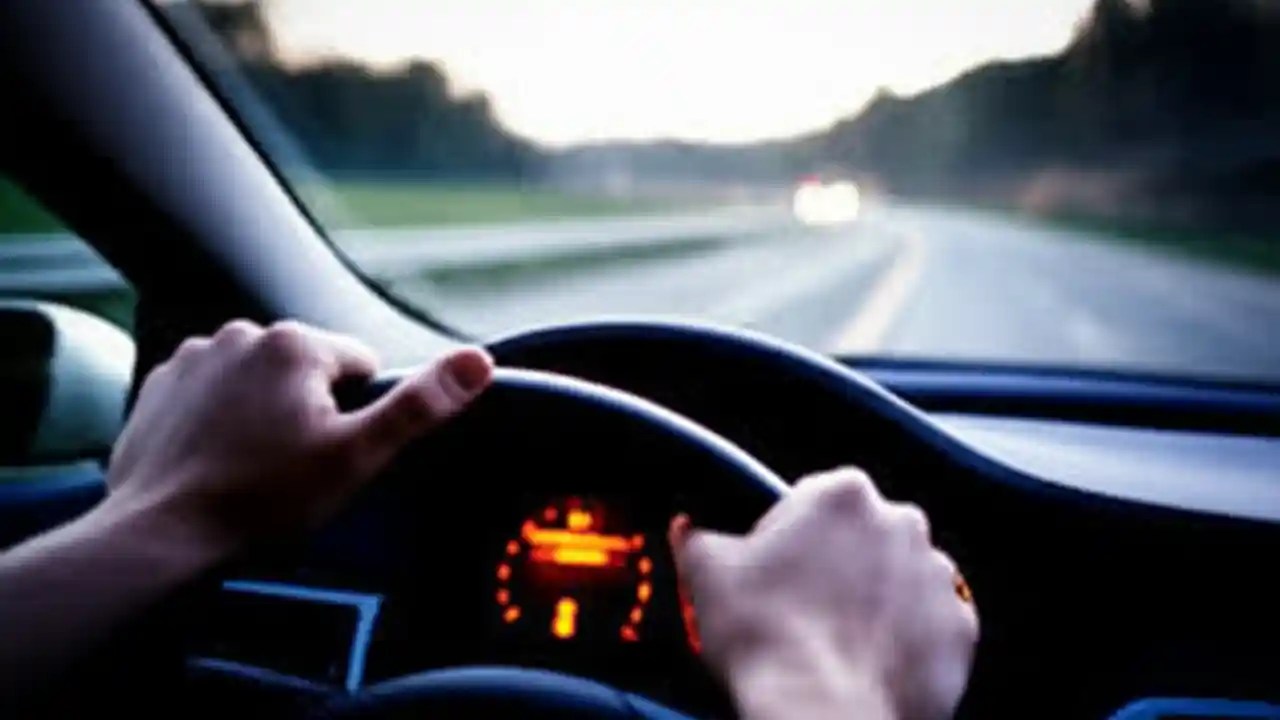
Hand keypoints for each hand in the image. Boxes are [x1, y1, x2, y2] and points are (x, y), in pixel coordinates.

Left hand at [104, 319, 492, 556]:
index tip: (329, 455)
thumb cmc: (261, 500)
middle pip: (308, 373)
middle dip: (309, 413)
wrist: (162, 535)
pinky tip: (219, 462)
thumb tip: (478, 361)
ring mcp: (194, 358)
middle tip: (292, 468)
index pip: (361, 367)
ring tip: (252, 468)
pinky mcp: (161, 387)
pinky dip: (220, 422)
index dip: (356, 417)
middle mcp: (241, 334)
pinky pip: (212, 396)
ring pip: (260, 383)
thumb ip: (419, 405)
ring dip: (263, 414)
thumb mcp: (357, 456)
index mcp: (296, 344)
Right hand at [670, 467, 977, 719]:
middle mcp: (901, 523)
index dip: (790, 537)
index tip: (776, 570)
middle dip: (840, 564)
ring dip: (877, 600)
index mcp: (841, 493)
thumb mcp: (707, 574)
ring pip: (902, 579)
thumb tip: (688, 529)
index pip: (814, 499)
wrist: (823, 713)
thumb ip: (698, 539)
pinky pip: (931, 626)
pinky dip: (908, 641)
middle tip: (803, 608)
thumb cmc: (765, 636)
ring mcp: (937, 576)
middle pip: (864, 535)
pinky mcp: (961, 629)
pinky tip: (869, 663)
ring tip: (837, 643)